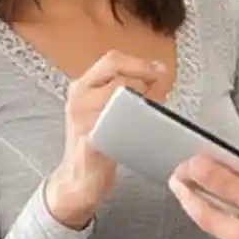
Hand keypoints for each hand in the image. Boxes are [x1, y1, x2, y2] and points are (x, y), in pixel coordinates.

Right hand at [45, 50, 166, 229]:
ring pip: (117, 98)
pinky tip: (140, 131)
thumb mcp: (112, 107)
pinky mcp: (90, 143)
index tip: (160, 69)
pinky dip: (133, 126)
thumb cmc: (99, 142)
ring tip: (146, 115)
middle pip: (117, 76)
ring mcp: (82, 120)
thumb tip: (161, 73)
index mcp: (83, 86)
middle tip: (156, 95)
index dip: (140, 63)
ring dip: (139, 104)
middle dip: (142, 83)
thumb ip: (136, 88)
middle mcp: (79, 99)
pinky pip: (115, 127)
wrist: (78, 179)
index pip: (112, 60)